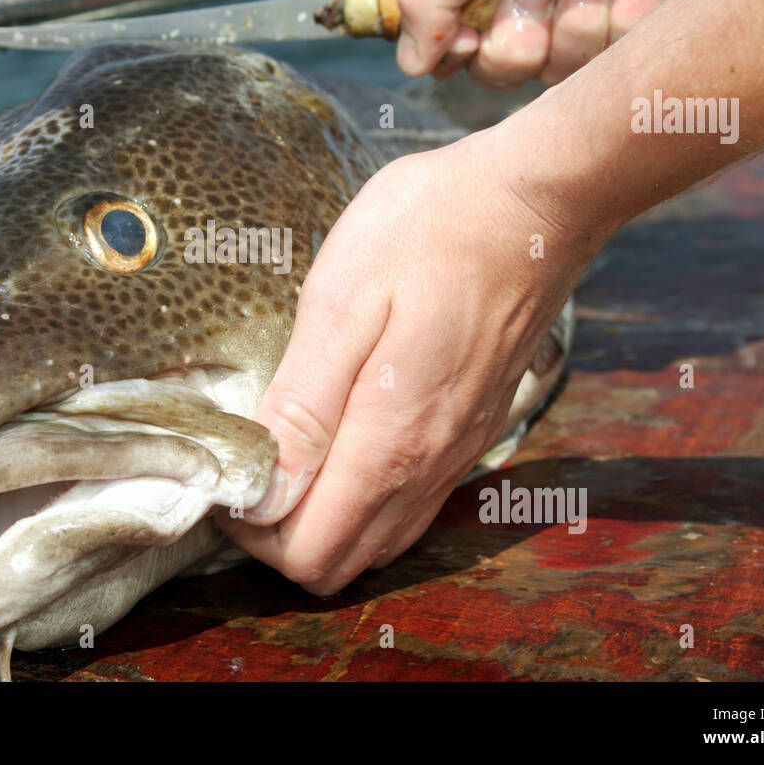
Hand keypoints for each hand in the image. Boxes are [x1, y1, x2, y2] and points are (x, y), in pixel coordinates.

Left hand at [215, 127, 602, 594]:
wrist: (534, 201)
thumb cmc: (430, 232)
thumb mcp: (342, 303)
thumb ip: (303, 408)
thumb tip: (264, 493)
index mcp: (390, 442)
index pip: (310, 554)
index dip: (253, 531)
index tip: (229, 470)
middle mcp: (429, 468)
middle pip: (342, 562)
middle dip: (279, 535)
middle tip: (249, 462)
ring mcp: (457, 454)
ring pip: (379, 540)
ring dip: (322, 519)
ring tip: (288, 447)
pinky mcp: (473, 432)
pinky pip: (412, 505)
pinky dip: (365, 499)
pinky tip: (342, 440)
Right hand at [397, 0, 763, 83]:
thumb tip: (409, 63)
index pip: (433, 33)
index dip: (452, 46)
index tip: (470, 33)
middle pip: (493, 67)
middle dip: (525, 31)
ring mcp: (571, 8)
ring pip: (555, 69)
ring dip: (585, 14)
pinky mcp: (622, 26)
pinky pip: (611, 61)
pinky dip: (631, 12)